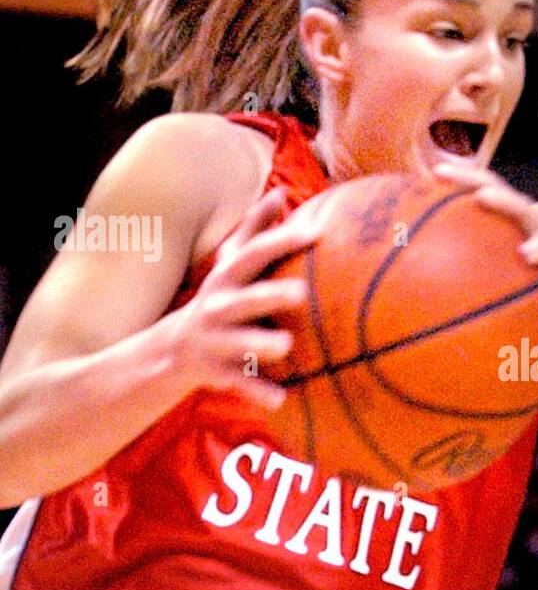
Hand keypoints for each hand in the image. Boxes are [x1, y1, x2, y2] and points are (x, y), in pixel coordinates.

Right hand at [159, 189, 323, 409]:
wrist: (169, 351)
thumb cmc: (219, 299)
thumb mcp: (231, 265)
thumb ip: (254, 229)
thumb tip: (280, 190)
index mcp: (227, 277)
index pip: (255, 254)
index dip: (283, 241)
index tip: (316, 231)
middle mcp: (217, 306)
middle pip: (245, 298)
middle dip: (270, 294)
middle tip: (302, 292)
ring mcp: (214, 340)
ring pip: (237, 342)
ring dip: (259, 343)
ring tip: (286, 346)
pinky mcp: (214, 372)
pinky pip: (238, 383)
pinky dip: (258, 391)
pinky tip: (281, 399)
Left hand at [432, 162, 537, 341]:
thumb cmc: (506, 284)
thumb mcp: (479, 267)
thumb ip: (446, 258)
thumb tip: (392, 257)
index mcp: (512, 222)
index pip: (488, 190)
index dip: (465, 178)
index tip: (435, 173)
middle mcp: (536, 233)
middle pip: (521, 209)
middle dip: (504, 201)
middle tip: (483, 197)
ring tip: (529, 254)